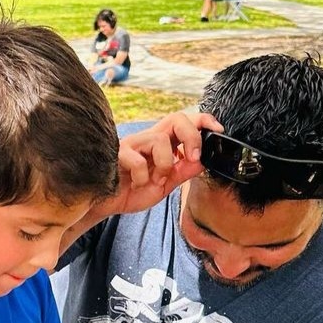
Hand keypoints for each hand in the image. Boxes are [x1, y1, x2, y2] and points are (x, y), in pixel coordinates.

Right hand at [109, 112, 223, 215]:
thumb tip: (202, 161)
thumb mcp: (165, 185)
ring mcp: (132, 144)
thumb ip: (182, 172)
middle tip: (193, 157)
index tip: (218, 131)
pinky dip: (143, 177)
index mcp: (161, 144)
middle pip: (176, 118)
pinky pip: (138, 160)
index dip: (203, 121)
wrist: (105, 204)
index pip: (184, 122)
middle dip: (191, 136)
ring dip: (164, 164)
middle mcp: (148, 139)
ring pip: (160, 139)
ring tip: (155, 180)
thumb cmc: (131, 191)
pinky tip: (136, 184)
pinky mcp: (118, 154)